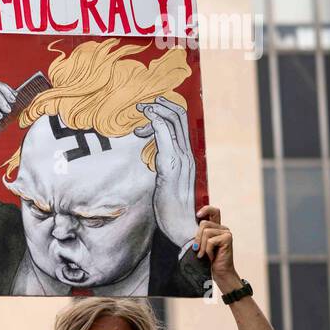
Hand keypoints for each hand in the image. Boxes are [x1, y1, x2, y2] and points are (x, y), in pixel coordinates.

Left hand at [134, 95, 196, 247]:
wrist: (181, 226)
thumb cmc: (171, 206)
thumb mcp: (166, 180)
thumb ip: (164, 165)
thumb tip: (156, 155)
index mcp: (186, 157)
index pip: (181, 125)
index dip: (167, 111)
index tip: (150, 108)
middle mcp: (187, 155)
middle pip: (180, 118)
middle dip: (162, 105)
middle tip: (144, 103)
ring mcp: (182, 160)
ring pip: (174, 124)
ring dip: (158, 110)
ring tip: (142, 108)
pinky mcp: (172, 168)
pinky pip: (167, 139)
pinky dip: (158, 123)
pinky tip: (148, 118)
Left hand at [193, 206, 239, 292]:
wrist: (220, 272)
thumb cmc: (208, 259)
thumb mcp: (201, 244)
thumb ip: (199, 235)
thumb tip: (186, 225)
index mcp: (216, 227)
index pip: (214, 211)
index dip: (206, 209)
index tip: (197, 215)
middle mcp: (222, 228)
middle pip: (204, 224)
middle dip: (197, 238)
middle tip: (196, 249)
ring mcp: (226, 233)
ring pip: (206, 232)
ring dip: (202, 246)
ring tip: (204, 255)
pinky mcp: (227, 238)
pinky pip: (210, 241)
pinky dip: (207, 250)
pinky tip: (211, 257)